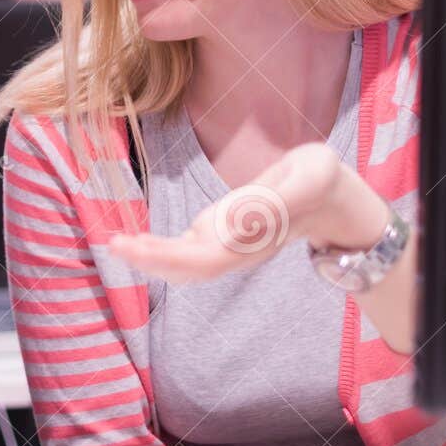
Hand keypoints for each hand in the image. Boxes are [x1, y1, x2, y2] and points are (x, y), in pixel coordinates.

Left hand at [108, 142, 389, 284]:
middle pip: (191, 267)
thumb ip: (274, 202)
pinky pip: (185, 250)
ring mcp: (229, 245)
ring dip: (149, 257)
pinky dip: (158, 249)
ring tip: (116, 244)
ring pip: (185, 264)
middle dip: (151, 259)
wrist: (330, 196)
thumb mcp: (309, 178)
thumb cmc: (320, 181)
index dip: (172, 255)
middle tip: (114, 244)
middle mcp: (238, 249)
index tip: (140, 246)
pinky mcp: (221, 235)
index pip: (209, 257)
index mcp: (257, 237)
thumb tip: (228, 228)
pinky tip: (134, 241)